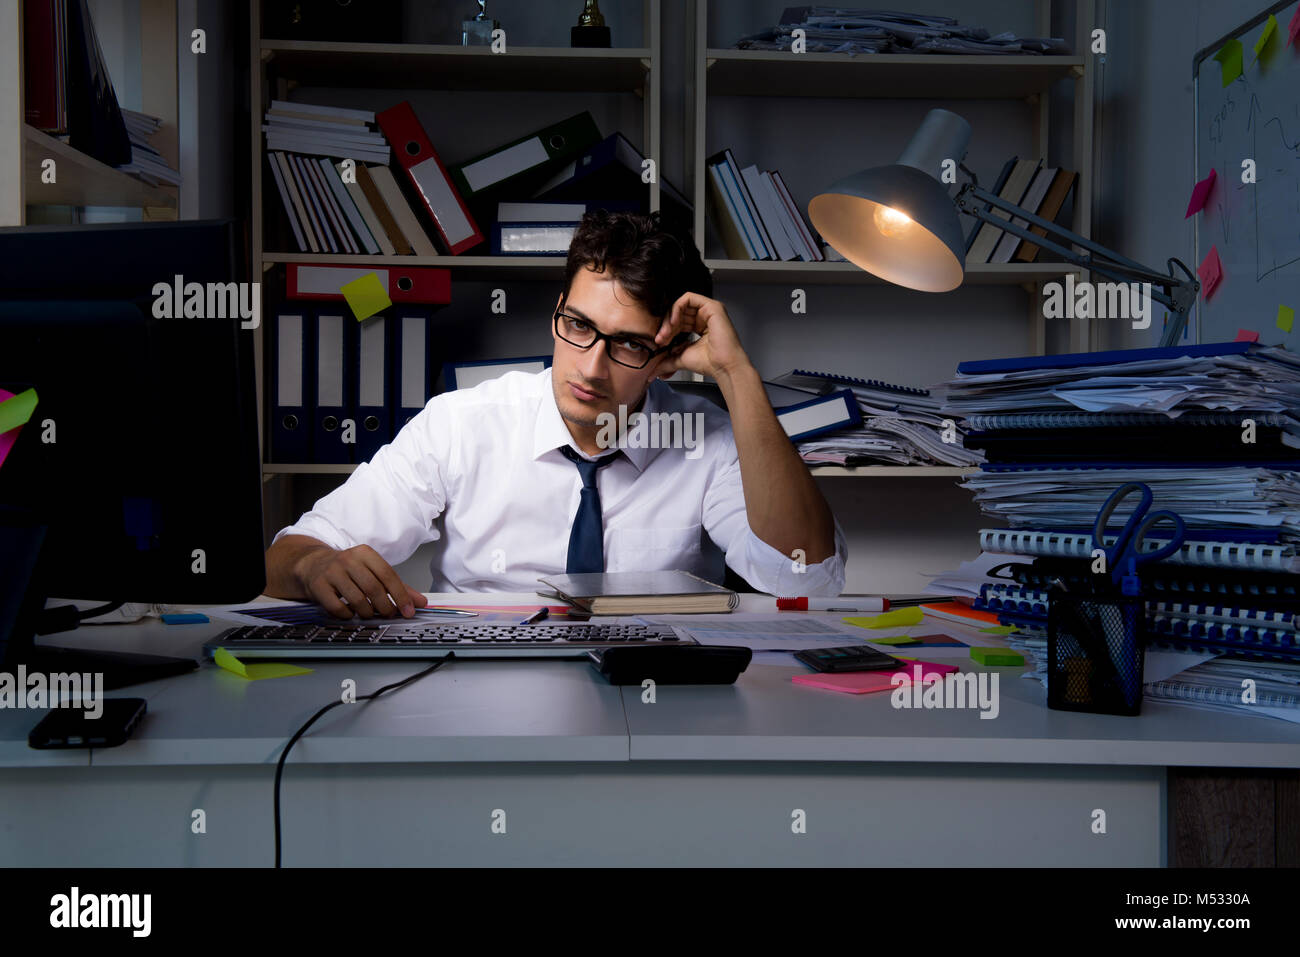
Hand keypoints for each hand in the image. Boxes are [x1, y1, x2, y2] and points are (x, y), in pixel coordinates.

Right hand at [295, 544, 429, 619]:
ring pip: (356, 599)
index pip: (388, 575)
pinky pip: (337, 608)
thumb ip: (397, 586)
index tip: (409, 611)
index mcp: (365, 553)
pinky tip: (350, 613)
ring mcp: (332, 572)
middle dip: (385, 607)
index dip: (401, 595)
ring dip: (367, 612)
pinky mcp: (318, 586)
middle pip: (373, 588)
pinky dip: (347, 615)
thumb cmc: (348, 570)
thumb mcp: (373, 572)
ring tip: (369, 614)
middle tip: (389, 615)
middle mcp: (348, 560)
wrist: (313, 564)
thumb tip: (420, 602)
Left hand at [651, 291, 752, 380]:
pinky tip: (673, 322)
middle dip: (666, 326)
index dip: (667, 330)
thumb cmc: (710, 363)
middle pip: (679, 313)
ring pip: (681, 305)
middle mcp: (705, 317)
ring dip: (669, 318)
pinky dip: (677, 308)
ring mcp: (709, 310)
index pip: (679, 322)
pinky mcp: (712, 306)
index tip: (660, 342)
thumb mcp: (682, 358)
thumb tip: (655, 371)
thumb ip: (667, 361)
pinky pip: (688, 298)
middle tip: (660, 339)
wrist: (723, 366)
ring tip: (666, 333)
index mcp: (701, 327)